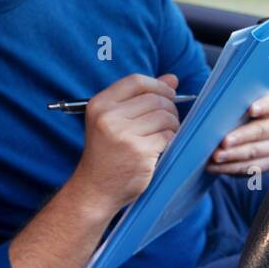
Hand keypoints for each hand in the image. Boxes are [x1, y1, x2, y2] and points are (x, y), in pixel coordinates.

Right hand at [70, 73, 181, 215]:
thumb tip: (172, 78)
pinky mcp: (139, 151)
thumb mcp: (113, 121)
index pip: (136, 81)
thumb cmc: (106, 154)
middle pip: (155, 99)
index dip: (157, 85)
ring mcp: (124, 134)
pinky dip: (170, 141)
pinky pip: (167, 136)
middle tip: (167, 122)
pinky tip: (160, 149)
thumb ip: (140, 98)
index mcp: (99, 105)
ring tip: (163, 136)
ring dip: (172, 126)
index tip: (168, 94)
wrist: (95, 189)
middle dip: (169, 108)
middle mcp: (108, 116)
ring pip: (165, 117)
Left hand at [207, 93, 268, 174]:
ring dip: (233, 155)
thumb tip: (213, 115)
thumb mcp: (237, 108)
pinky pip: (250, 167)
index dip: (262, 106)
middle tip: (223, 142)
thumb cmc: (237, 116)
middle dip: (240, 137)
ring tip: (216, 156)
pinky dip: (230, 167)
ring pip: (255, 152)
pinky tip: (215, 166)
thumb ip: (232, 108)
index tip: (251, 109)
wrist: (244, 136)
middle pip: (261, 130)